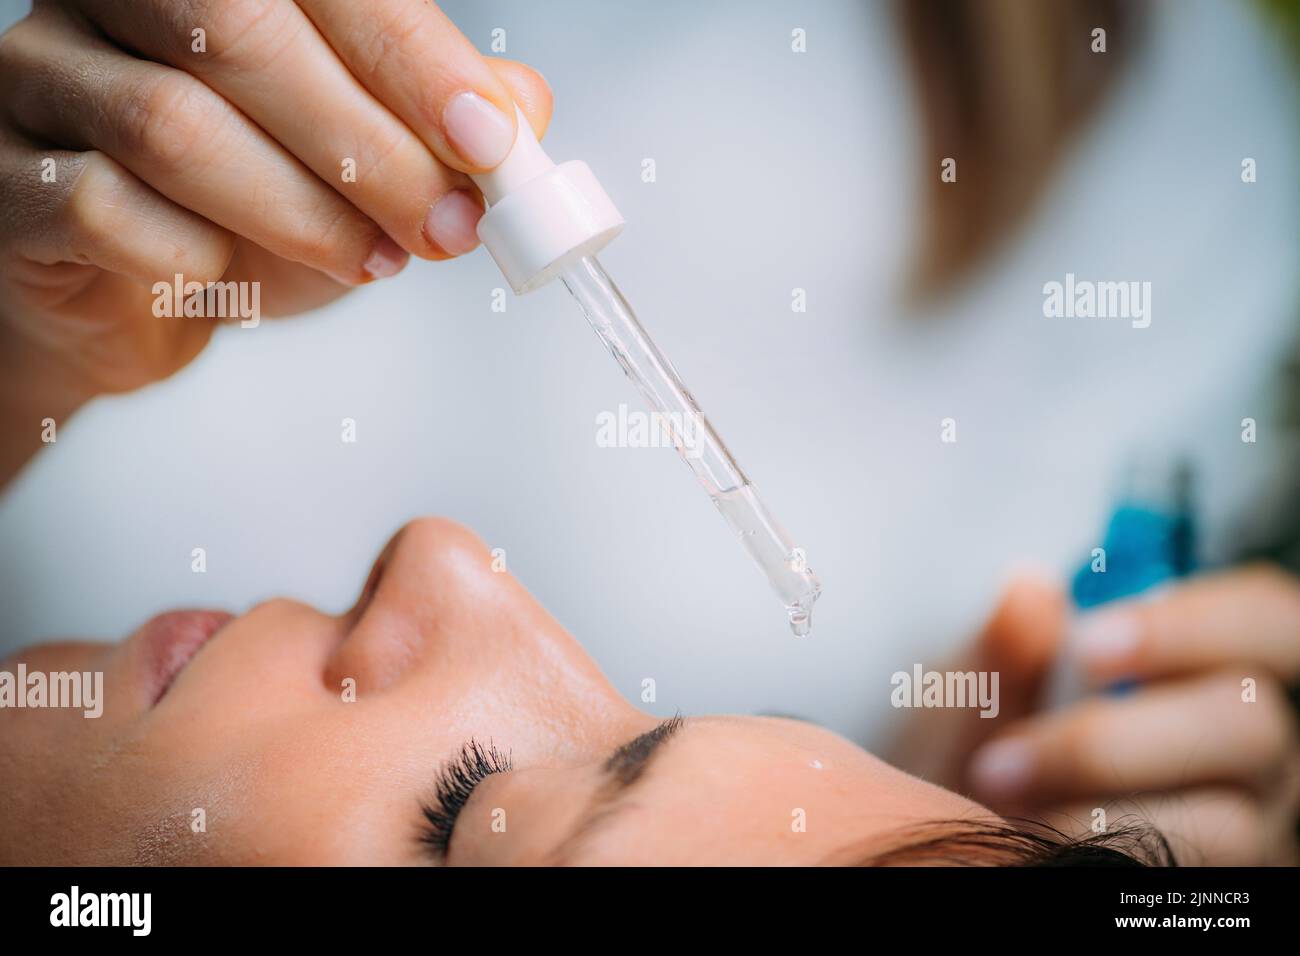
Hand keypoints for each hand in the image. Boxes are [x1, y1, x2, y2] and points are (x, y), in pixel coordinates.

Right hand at [0, 0, 551, 402]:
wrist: (130, 299)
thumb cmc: (247, 213)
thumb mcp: (364, 163)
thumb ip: (438, 126)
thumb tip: (521, 110)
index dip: (411, 57)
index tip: (487, 139)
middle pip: (237, 31)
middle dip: (368, 145)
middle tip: (445, 224)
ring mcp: (43, 78)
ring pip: (174, 127)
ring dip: (302, 211)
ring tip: (371, 259)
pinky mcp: (8, 180)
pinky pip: (107, 212)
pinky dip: (200, 260)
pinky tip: (236, 277)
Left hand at [964, 567, 1299, 864]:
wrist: (969, 827)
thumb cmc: (997, 740)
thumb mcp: (988, 688)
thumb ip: (1009, 644)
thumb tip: (1027, 590)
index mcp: (1218, 662)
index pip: (1267, 619)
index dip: (1196, 624)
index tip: (1090, 643)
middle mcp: (1254, 744)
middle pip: (1253, 725)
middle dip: (1118, 739)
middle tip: (1008, 752)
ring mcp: (1251, 821)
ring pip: (1229, 820)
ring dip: (1100, 809)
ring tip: (1000, 800)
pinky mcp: (1222, 877)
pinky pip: (1188, 877)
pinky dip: (1106, 857)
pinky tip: (1035, 839)